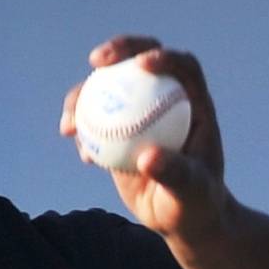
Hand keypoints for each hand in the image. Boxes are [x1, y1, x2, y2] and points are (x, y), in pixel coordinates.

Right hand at [63, 36, 231, 241]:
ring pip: (110, 89)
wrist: (181, 218)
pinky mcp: (118, 131)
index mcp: (193, 103)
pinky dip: (82, 129)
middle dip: (118, 50)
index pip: (182, 66)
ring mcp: (139, 113)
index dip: (163, 56)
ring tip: (71, 120)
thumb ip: (175, 173)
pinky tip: (80, 149)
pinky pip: (94, 120)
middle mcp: (165, 100)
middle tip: (96, 60)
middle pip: (140, 61)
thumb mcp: (191, 191)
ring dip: (84, 95)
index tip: (141, 65)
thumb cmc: (197, 203)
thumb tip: (147, 157)